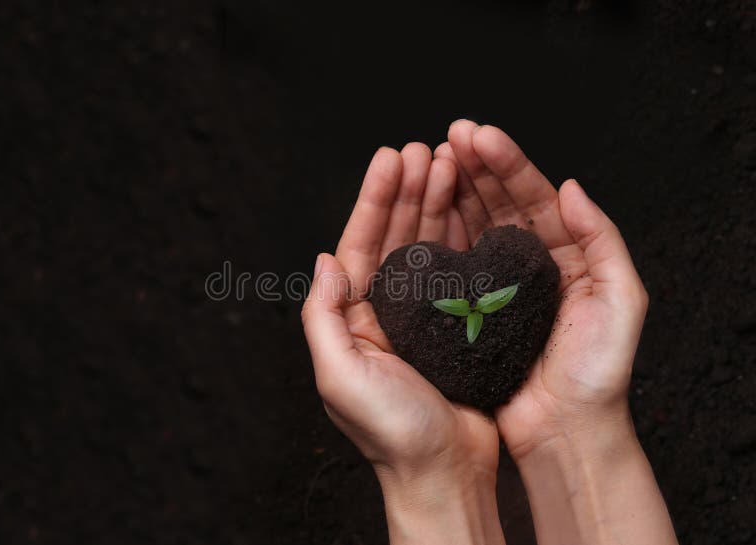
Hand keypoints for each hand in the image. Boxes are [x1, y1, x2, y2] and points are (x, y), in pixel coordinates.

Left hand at [302, 144, 503, 544]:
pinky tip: (473, 209)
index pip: (359, 245)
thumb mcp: (340, 376)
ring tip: (450, 164)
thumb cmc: (393, 433)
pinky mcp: (457, 327)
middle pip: (395, 237)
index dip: (375, 200)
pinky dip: (463, 237)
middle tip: (427, 149)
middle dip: (408, 192)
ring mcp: (422, 318)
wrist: (446, 473)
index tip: (391, 158)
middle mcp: (384, 313)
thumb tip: (324, 260)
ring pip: (427, 247)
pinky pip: (458, 271)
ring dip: (436, 205)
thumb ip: (324, 317)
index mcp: (352, 319)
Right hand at [439, 119, 647, 458]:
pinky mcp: (471, 309)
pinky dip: (439, 234)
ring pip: (473, 226)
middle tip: (449, 135)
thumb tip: (570, 187)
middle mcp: (530, 264)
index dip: (507, 163)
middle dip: (475, 165)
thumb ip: (603, 239)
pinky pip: (453, 263)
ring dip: (454, 191)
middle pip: (499, 202)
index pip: (534, 196)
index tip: (478, 135)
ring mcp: (497, 285)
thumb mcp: (621, 300)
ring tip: (432, 159)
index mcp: (567, 253)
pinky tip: (423, 210)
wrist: (566, 427)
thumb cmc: (599, 372)